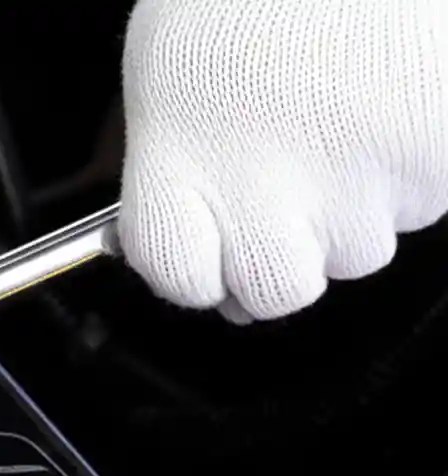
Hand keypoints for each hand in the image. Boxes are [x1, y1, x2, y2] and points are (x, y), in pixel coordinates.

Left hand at [120, 0, 447, 321]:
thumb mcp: (175, 65)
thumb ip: (177, 166)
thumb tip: (196, 256)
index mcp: (180, 151)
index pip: (177, 274)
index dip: (197, 268)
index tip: (206, 248)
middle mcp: (261, 182)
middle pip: (275, 287)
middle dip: (286, 253)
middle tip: (290, 182)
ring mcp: (354, 184)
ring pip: (355, 251)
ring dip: (352, 204)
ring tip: (341, 112)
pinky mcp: (432, 168)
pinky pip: (420, 206)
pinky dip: (409, 170)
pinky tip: (385, 106)